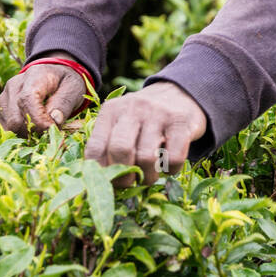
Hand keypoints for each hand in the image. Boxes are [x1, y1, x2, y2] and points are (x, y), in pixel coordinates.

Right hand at [0, 62, 88, 136]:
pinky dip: (18, 133)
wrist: (53, 75)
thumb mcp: (73, 88)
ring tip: (43, 127)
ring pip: (8, 127)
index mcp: (34, 76)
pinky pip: (4, 128)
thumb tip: (55, 121)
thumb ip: (64, 103)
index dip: (39, 120)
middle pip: (15, 119)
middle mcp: (14, 85)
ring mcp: (4, 97)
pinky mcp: (0, 108)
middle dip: (34, 131)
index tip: (53, 128)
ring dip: (27, 134)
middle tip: (51, 129)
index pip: (27, 100)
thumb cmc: (64, 82)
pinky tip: (32, 127)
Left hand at [84, 82, 207, 186]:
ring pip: (146, 157)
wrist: (178, 93)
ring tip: (150, 176)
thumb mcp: (121, 122)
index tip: (110, 183)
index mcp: (111, 111)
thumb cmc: (143, 118)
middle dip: (124, 177)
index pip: (95, 149)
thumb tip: (101, 183)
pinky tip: (168, 166)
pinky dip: (170, 170)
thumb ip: (108, 146)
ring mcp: (157, 113)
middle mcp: (132, 108)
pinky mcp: (180, 121)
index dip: (101, 174)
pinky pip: (173, 158)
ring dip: (148, 177)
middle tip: (131, 183)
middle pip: (120, 150)